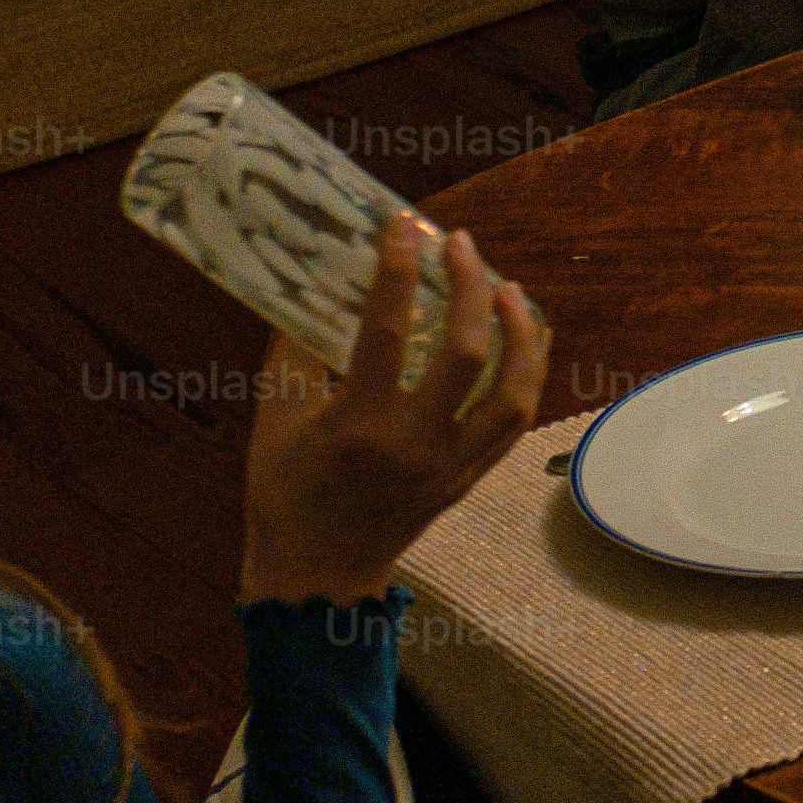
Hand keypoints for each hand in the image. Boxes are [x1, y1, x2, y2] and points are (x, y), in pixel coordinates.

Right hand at [239, 216, 548, 605]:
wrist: (317, 576)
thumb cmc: (284, 494)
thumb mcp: (275, 419)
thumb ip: (295, 351)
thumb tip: (314, 283)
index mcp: (358, 426)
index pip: (388, 332)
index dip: (398, 271)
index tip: (404, 226)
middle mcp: (414, 444)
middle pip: (466, 354)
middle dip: (470, 288)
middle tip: (461, 243)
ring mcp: (450, 465)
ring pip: (512, 394)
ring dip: (520, 336)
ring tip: (510, 290)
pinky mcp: (468, 479)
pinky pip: (513, 424)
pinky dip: (527, 378)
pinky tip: (525, 342)